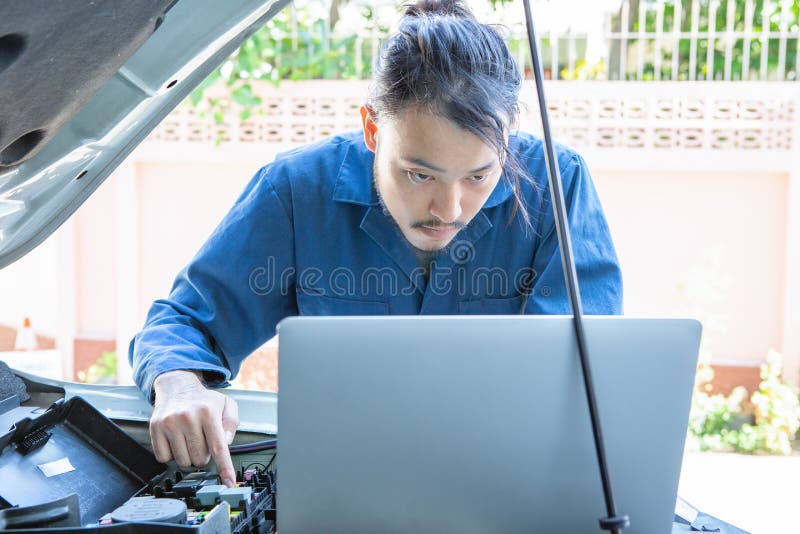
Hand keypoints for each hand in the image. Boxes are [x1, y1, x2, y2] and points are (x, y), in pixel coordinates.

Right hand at [150, 370, 238, 486]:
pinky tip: (176, 440)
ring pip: (182, 461)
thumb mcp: (226, 405)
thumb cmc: (203, 400)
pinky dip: (171, 454)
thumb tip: (226, 443)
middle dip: (203, 455)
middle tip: (202, 440)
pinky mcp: (156, 427)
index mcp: (208, 413)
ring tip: (189, 439)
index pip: (218, 447)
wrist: (177, 385)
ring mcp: (170, 423)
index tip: (228, 483)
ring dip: (188, 455)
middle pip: (199, 459)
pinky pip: (164, 458)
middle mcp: (188, 417)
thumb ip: (232, 424)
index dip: (224, 468)